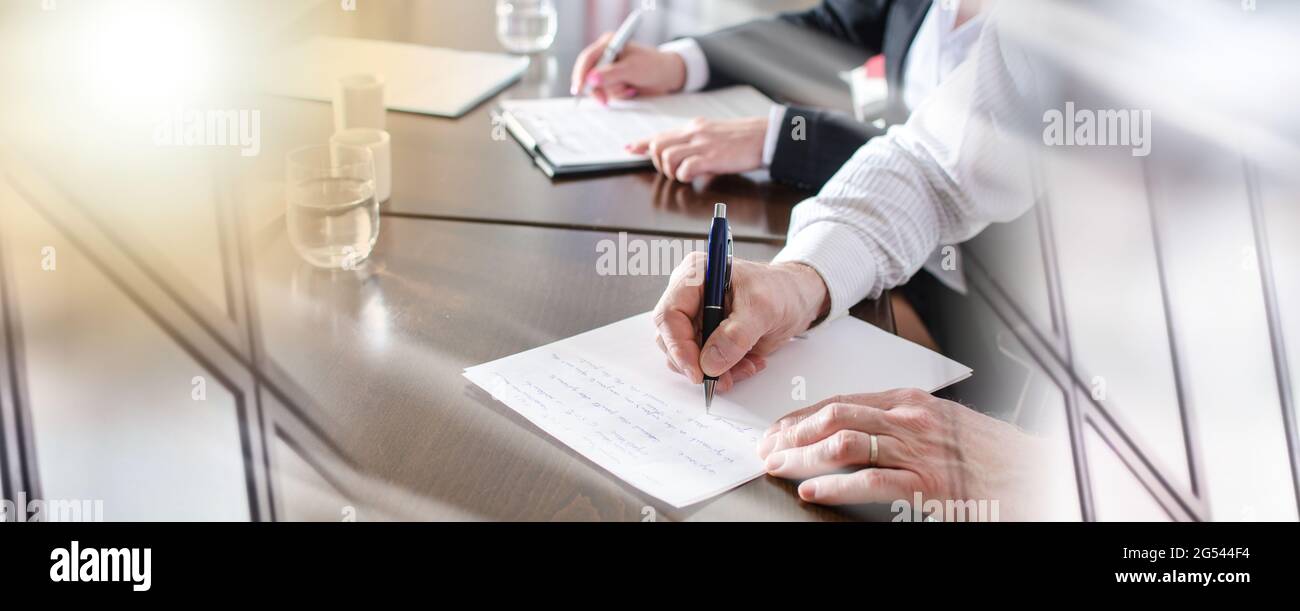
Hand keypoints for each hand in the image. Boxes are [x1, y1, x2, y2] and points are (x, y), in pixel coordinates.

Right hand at [570, 34, 686, 104]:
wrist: (668, 77)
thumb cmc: (653, 66)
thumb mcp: (632, 69)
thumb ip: (611, 74)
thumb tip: (590, 78)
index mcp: (608, 44)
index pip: (587, 58)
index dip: (581, 74)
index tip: (579, 89)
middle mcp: (606, 56)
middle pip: (589, 75)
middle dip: (598, 89)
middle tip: (604, 101)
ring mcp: (609, 71)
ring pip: (599, 87)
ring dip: (615, 91)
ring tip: (630, 87)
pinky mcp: (614, 83)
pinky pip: (608, 94)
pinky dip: (619, 95)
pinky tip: (632, 90)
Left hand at [628, 117, 767, 181]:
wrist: (765, 136)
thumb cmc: (743, 139)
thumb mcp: (714, 135)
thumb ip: (696, 143)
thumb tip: (683, 158)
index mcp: (694, 127)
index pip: (661, 134)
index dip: (642, 143)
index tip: (629, 148)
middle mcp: (694, 133)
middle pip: (658, 145)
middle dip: (657, 162)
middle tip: (670, 171)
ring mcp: (701, 144)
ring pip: (667, 157)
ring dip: (671, 171)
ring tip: (685, 174)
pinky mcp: (711, 157)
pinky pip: (685, 169)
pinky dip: (685, 176)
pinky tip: (695, 176)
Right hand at [653, 253, 829, 392]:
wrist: (798, 298)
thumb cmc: (781, 290)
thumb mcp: (762, 310)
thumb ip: (735, 336)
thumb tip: (709, 362)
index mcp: (695, 276)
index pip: (669, 315)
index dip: (679, 347)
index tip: (697, 371)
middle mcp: (690, 296)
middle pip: (672, 339)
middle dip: (698, 363)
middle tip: (723, 378)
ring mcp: (697, 316)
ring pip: (688, 355)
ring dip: (715, 370)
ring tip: (746, 367)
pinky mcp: (708, 335)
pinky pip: (704, 362)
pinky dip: (725, 371)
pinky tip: (748, 363)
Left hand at [758, 389, 1046, 519]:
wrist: (1032, 471)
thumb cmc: (987, 450)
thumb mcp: (939, 422)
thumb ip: (898, 421)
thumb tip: (853, 429)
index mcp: (908, 402)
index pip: (839, 401)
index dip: (800, 416)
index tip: (777, 429)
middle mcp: (907, 419)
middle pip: (833, 417)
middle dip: (792, 434)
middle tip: (768, 450)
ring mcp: (915, 450)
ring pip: (843, 443)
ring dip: (803, 456)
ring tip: (779, 467)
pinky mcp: (924, 484)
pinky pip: (869, 481)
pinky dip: (835, 485)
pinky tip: (812, 490)